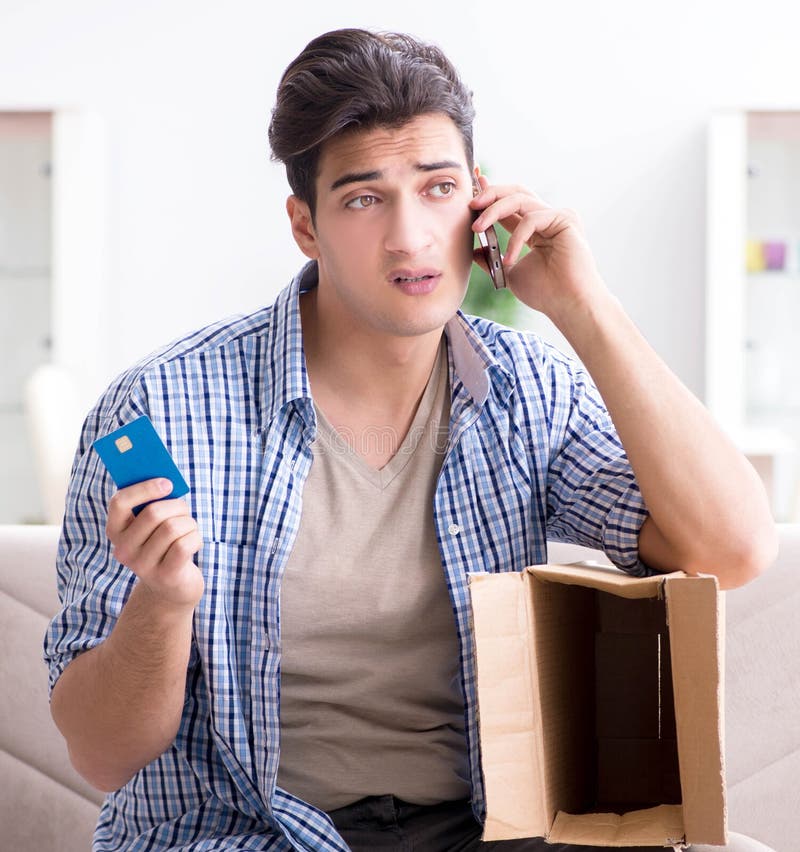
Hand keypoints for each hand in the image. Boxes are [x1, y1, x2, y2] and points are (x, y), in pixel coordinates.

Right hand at [106, 479, 203, 609]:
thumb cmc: (164, 543)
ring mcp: (142, 565)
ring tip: (189, 528)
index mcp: (116, 531)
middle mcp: (124, 550)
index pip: (119, 502)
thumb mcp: (154, 523)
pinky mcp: (165, 576)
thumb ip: (153, 501)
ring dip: (189, 522)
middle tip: (184, 510)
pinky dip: (195, 537)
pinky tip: (193, 542)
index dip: (144, 488)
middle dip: (177, 506)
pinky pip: (184, 544)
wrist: (172, 586)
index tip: (167, 482)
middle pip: (153, 513)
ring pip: (172, 527)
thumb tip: (166, 480)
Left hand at [469, 175, 610, 328]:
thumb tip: (474, 251)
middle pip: (516, 193)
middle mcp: (547, 218)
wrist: (568, 305)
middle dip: (491, 193)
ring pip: (520, 200)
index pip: (509, 205)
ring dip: (494, 211)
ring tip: (477, 228)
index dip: (490, 196)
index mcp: (535, 228)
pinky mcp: (565, 219)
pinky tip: (510, 259)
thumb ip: (493, 259)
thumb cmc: (544, 293)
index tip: (472, 190)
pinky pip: (531, 220)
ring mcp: (557, 216)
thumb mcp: (509, 273)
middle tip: (471, 203)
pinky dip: (516, 238)